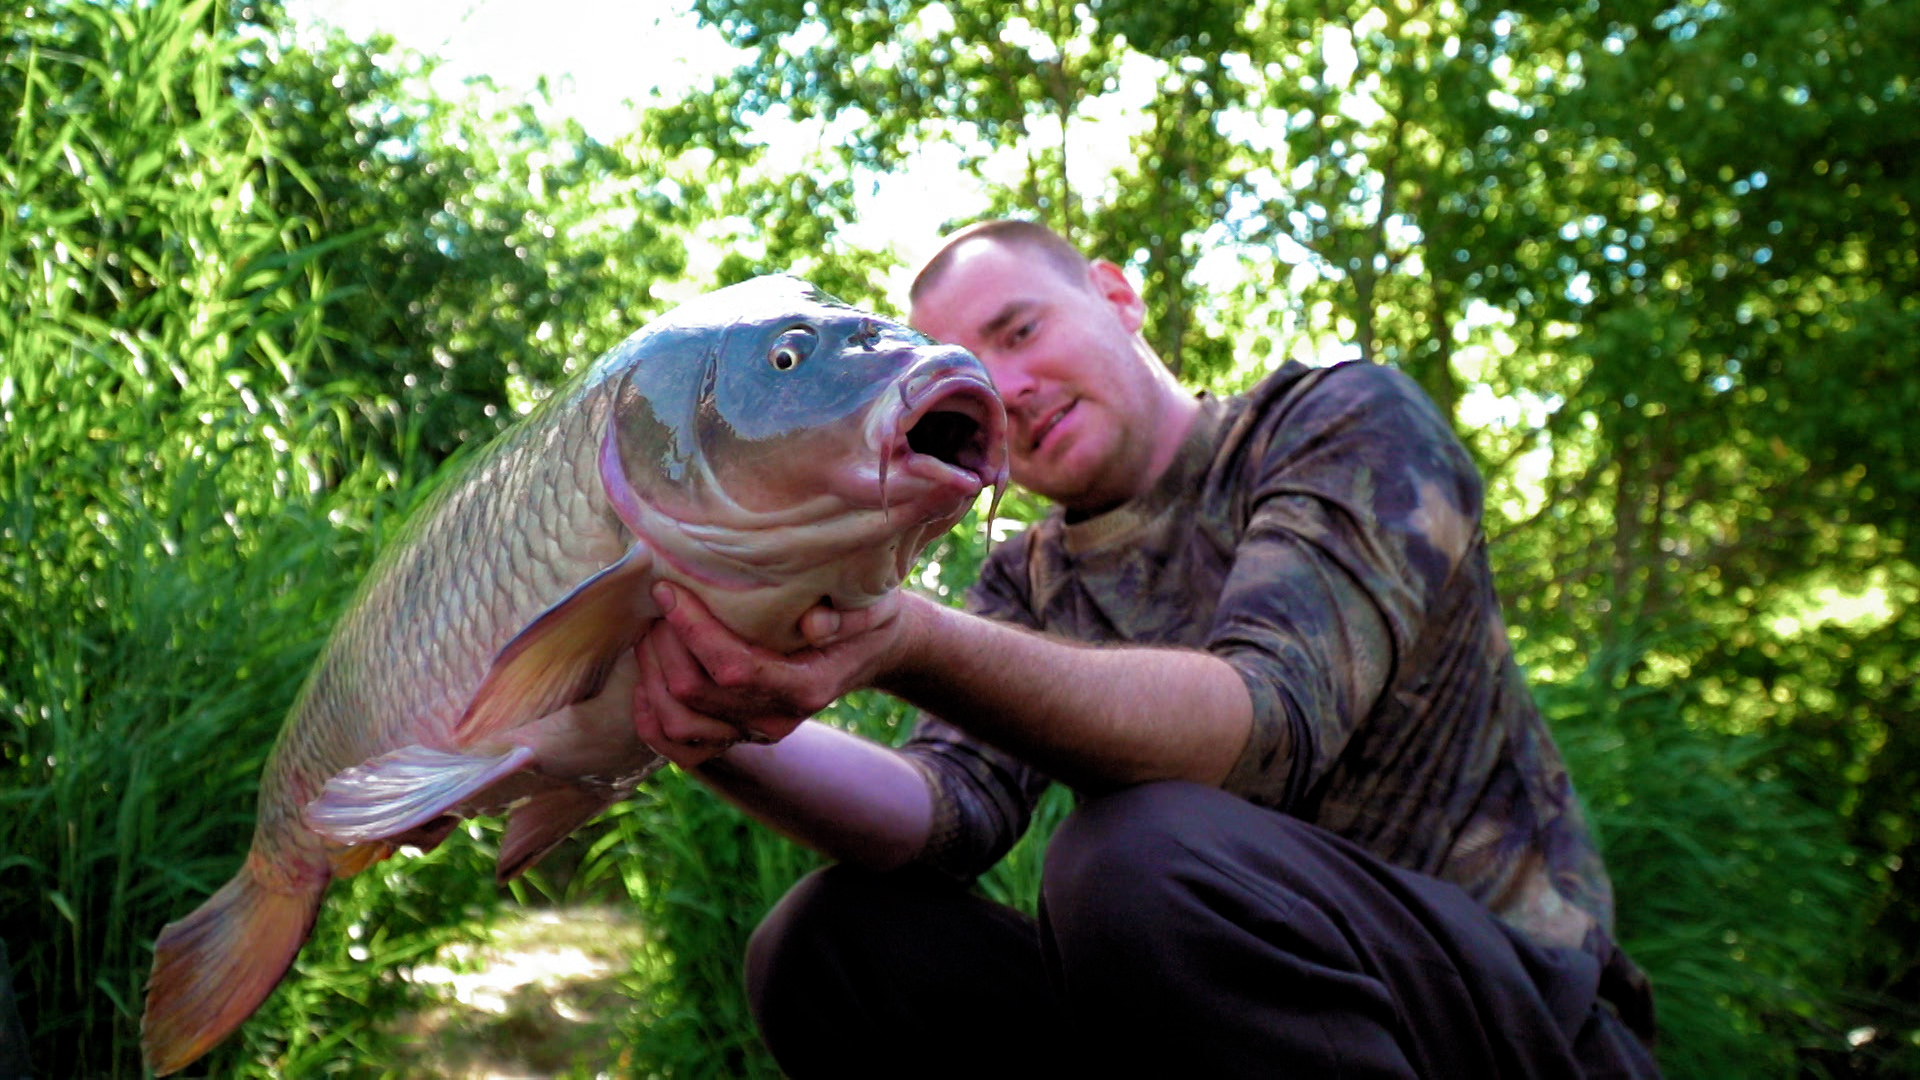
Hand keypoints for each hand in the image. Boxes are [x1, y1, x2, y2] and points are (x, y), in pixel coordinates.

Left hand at [631, 583, 911, 768]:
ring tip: (651, 631)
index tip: (669, 590)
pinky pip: (681, 749)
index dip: (694, 630)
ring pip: (679, 723)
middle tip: (658, 601)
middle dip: (666, 643)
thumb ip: (846, 615)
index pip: (735, 668)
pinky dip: (651, 720)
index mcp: (806, 688)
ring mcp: (754, 733)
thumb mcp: (871, 605)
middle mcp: (776, 720)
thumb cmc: (867, 616)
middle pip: (696, 693)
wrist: (869, 648)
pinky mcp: (737, 735)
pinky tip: (645, 683)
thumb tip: (814, 623)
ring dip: (652, 675)